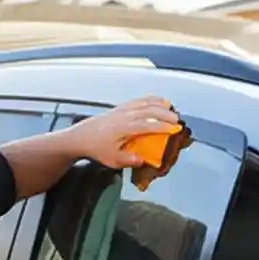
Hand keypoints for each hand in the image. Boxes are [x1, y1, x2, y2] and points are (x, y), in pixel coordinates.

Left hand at [64, 97, 181, 168]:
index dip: (162, 127)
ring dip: (159, 104)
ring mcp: (122, 109)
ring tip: (171, 108)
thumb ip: (128, 160)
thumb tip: (142, 160)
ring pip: (144, 102)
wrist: (80, 137)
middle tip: (177, 120)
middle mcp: (124, 115)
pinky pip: (138, 100)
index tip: (174, 129)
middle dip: (165, 114)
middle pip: (149, 111)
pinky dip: (150, 99)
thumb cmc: (96, 149)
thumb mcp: (112, 159)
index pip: (147, 125)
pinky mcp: (120, 107)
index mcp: (123, 128)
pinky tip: (158, 100)